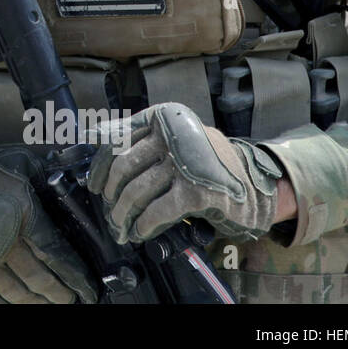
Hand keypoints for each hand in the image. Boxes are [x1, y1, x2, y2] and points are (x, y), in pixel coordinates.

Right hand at [0, 124, 95, 303]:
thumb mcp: (21, 166)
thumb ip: (44, 184)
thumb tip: (68, 193)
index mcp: (24, 216)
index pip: (57, 255)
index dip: (75, 275)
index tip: (86, 286)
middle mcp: (5, 243)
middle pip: (40, 279)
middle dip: (59, 292)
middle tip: (71, 300)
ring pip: (16, 292)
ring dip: (35, 301)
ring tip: (48, 304)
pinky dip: (1, 304)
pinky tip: (14, 306)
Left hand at [87, 102, 281, 242]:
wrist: (253, 186)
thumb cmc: (206, 164)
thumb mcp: (175, 138)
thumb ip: (141, 136)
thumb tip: (95, 139)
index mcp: (165, 116)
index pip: (118, 139)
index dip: (100, 166)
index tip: (94, 185)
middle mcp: (174, 134)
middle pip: (124, 166)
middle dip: (112, 193)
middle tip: (111, 210)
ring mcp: (185, 163)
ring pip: (137, 191)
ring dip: (123, 214)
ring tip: (121, 226)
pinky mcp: (196, 192)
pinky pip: (157, 211)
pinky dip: (144, 225)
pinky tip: (140, 232)